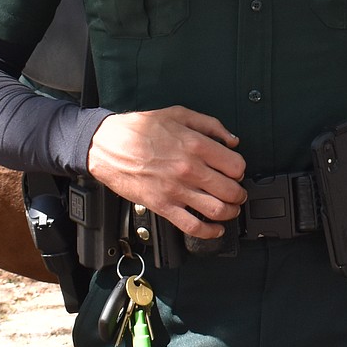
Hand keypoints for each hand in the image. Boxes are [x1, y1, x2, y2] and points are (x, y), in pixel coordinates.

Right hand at [86, 107, 247, 238]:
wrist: (106, 145)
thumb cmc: (138, 129)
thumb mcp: (177, 114)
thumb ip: (210, 124)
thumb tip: (231, 139)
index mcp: (195, 145)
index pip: (235, 165)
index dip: (239, 170)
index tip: (235, 171)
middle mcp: (189, 169)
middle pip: (230, 190)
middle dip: (239, 194)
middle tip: (237, 192)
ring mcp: (176, 190)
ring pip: (216, 210)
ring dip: (230, 213)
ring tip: (230, 209)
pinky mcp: (162, 206)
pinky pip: (192, 226)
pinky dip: (209, 232)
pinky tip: (215, 229)